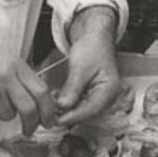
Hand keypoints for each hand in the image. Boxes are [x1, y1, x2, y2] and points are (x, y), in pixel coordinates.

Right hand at [0, 21, 56, 136]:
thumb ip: (23, 78)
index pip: (42, 91)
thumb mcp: (5, 62)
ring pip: (8, 116)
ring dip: (1, 114)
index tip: (50, 119)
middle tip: (30, 129)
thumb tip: (43, 99)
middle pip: (29, 108)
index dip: (49, 109)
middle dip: (32, 123)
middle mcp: (6, 76)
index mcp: (16, 65)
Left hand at [55, 6, 120, 126]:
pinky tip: (55, 100)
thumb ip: (72, 88)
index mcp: (109, 91)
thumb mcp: (81, 67)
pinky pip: (76, 103)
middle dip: (66, 114)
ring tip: (49, 106)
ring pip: (79, 109)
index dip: (72, 116)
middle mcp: (105, 97)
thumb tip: (63, 106)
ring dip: (64, 109)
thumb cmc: (93, 47)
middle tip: (48, 114)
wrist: (93, 36)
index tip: (57, 120)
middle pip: (84, 113)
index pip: (90, 110)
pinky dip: (65, 103)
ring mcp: (97, 96)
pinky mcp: (88, 94)